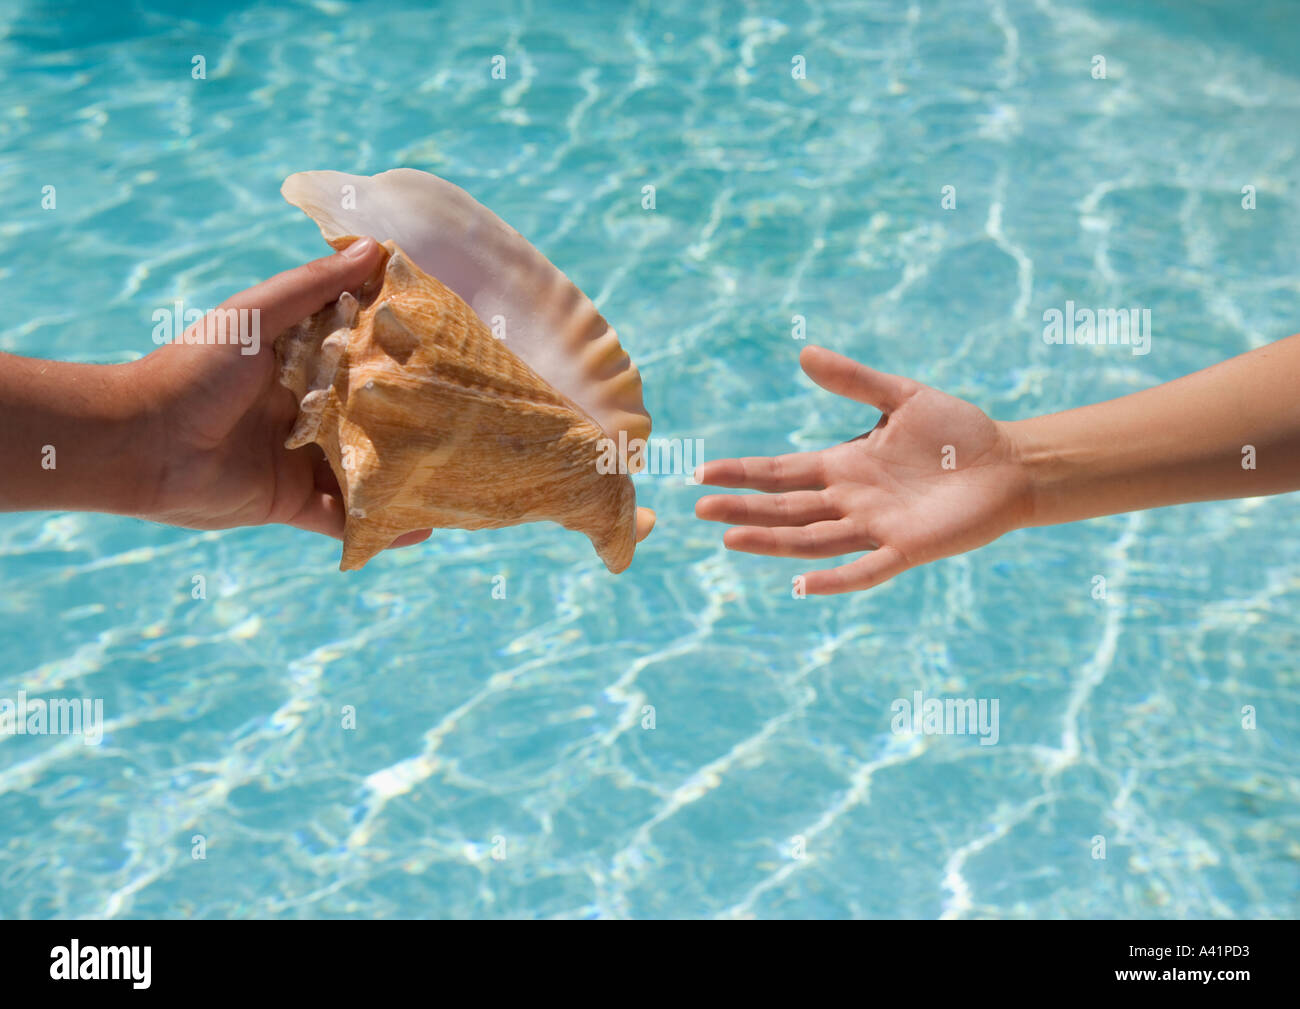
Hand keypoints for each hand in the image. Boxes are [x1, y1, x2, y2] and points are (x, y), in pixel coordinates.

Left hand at [133, 237, 430, 550]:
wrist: (140, 441)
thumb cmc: (195, 368)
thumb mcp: (257, 315)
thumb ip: (313, 285)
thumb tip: (375, 247)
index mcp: (299, 364)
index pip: (364, 357)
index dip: (404, 355)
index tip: (453, 350)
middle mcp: (306, 412)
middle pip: (374, 418)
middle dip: (417, 422)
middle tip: (470, 419)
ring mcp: (300, 459)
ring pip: (367, 472)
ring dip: (406, 477)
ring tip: (458, 476)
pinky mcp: (291, 502)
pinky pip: (344, 518)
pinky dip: (380, 527)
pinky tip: (421, 526)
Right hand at [695, 346, 1031, 593]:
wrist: (1010, 463)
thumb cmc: (959, 431)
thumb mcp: (901, 396)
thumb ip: (853, 380)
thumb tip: (804, 353)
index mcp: (843, 466)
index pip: (780, 473)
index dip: (742, 473)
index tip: (701, 474)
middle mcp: (850, 500)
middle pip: (785, 509)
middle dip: (743, 509)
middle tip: (700, 509)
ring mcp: (875, 527)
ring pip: (811, 539)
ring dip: (771, 543)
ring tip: (729, 540)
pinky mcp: (908, 548)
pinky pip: (865, 569)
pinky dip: (835, 580)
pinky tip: (804, 585)